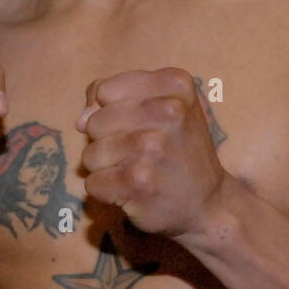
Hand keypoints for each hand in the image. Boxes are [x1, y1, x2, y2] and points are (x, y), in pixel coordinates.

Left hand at [77, 67, 226, 236]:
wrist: (208, 204)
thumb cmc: (177, 149)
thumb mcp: (162, 105)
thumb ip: (114, 97)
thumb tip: (81, 120)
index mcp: (175, 85)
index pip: (103, 90)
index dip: (110, 110)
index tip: (140, 124)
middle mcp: (169, 111)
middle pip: (94, 122)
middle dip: (107, 141)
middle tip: (140, 152)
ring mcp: (152, 148)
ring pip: (90, 154)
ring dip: (106, 168)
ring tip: (137, 171)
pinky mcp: (138, 182)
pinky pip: (92, 182)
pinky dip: (106, 191)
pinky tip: (133, 190)